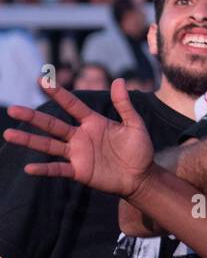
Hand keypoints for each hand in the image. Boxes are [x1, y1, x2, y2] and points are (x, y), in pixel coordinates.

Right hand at [2, 79, 154, 198]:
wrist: (142, 177)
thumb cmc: (139, 150)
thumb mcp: (135, 125)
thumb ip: (124, 105)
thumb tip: (119, 80)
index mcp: (93, 122)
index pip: (72, 105)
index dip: (58, 93)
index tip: (41, 80)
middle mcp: (80, 136)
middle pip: (53, 125)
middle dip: (33, 117)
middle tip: (12, 109)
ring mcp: (77, 154)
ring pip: (49, 145)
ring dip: (29, 140)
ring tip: (9, 134)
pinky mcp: (79, 171)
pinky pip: (58, 169)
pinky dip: (44, 169)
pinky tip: (29, 168)